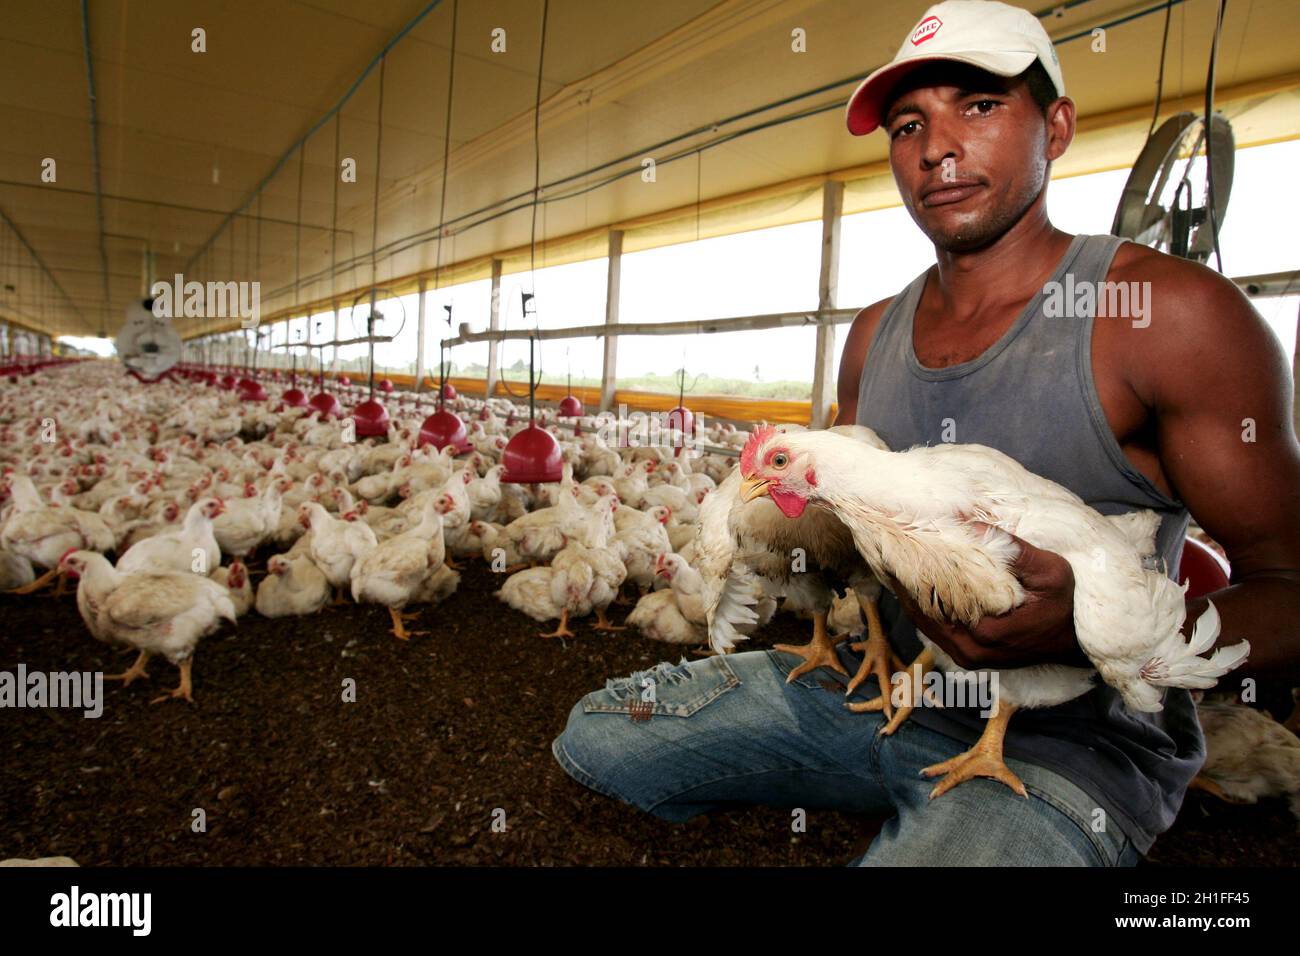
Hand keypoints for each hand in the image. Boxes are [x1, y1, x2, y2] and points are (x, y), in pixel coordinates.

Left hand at [883, 526, 1088, 669]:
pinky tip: (914, 583)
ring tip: (896, 561)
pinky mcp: (968, 658)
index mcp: (986, 630)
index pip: (935, 595)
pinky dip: (923, 606)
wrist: (1078, 644)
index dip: (915, 568)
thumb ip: (1013, 550)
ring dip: (911, 592)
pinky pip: (934, 629)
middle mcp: (970, 649)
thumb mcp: (1051, 572)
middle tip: (889, 547)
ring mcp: (967, 657)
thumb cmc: (1068, 605)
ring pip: (924, 621)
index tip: (899, 542)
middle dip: (907, 578)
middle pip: (922, 609)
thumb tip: (971, 525)